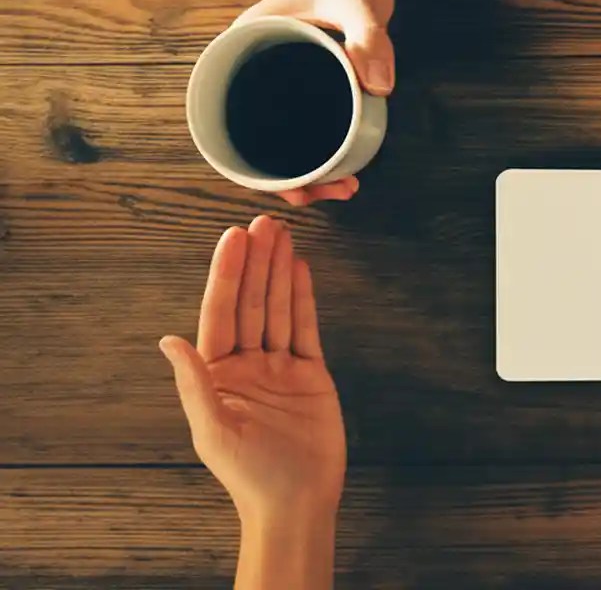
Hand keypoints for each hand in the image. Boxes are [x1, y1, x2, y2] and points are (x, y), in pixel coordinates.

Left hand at [159, 215, 345, 520]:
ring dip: (278, 271)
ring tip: (282, 234)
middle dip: (256, 262)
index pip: (221, 314)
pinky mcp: (311, 373)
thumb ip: (193, 383)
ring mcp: (280, 366)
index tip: (233, 238)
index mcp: (217, 373)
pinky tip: (300, 269)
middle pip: (251, 303)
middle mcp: (247, 364)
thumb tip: (168, 340)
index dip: (226, 275)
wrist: (298, 500)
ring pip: (278, 309)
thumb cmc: (249, 474)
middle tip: (263, 222)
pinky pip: (306, 328)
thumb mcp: (213, 430)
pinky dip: (303, 298)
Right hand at [238, 0, 394, 206]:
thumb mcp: (358, 5)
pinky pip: (305, 125)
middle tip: (340, 191)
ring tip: (347, 184)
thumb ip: (370, 39)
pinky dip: (322, 148)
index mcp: (243, 56)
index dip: (260, 174)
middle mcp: (254, 73)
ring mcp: (279, 80)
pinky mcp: (305, 82)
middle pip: (261, 146)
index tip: (297, 191)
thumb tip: (380, 85)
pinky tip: (348, 161)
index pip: (232, 131)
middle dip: (296, 182)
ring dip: (310, 170)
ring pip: (284, 140)